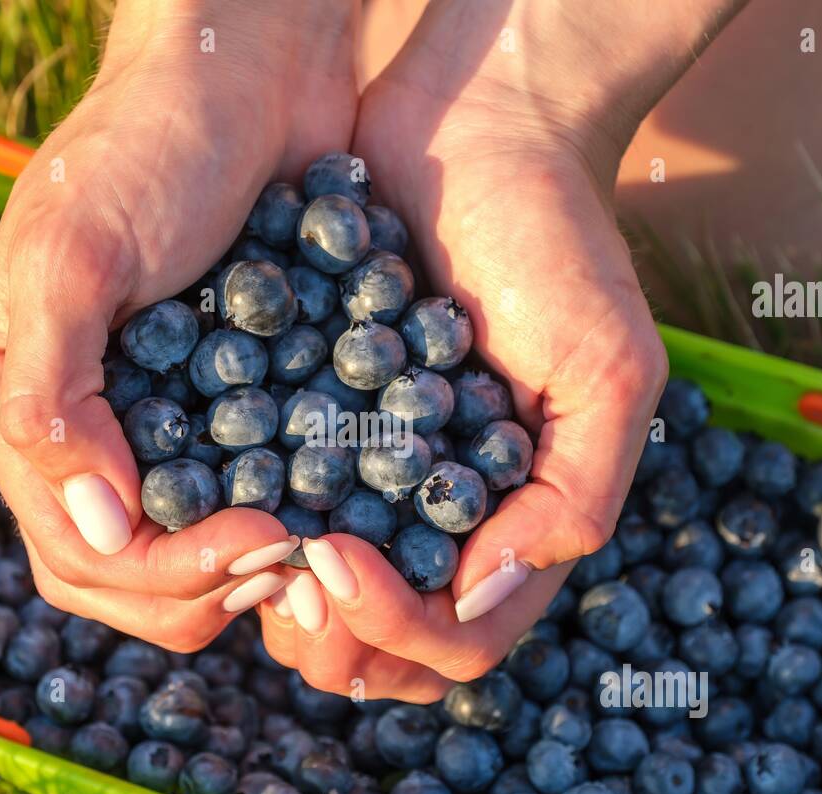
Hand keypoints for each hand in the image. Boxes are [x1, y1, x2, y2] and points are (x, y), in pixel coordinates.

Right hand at [0, 0, 358, 651]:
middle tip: (287, 557)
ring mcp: (151, 421)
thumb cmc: (146, 145)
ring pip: (181, 552)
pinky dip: (280, 520)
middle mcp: (77, 426)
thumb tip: (95, 531)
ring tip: (310, 546)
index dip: (159, 573)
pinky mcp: (223, 403)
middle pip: (121, 573)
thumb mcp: (75, 256)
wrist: (244, 73)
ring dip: (242, 570)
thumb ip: (56, 396)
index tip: (255, 543)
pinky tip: (327, 514)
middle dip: (200, 588)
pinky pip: (241, 495)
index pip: (72, 548)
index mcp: (14, 399)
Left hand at [259, 0, 750, 698]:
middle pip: (386, 644)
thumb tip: (482, 597)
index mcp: (516, 521)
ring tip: (243, 543)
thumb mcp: (607, 369)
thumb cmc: (554, 240)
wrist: (476, 121)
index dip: (397, 627)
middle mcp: (443, 517)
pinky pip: (278, 505)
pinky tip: (214, 492)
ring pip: (324, 594)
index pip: (458, 637)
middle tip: (282, 575)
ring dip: (280, 596)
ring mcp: (379, 476)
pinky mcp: (320, 422)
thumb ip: (574, 495)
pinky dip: (245, 520)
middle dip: (332, 633)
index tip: (336, 555)